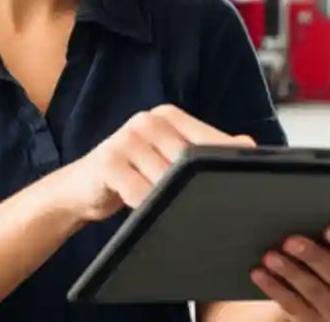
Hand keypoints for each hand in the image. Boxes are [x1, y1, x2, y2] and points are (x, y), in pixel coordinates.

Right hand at [50, 104, 254, 222]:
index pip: (207, 139)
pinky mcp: (108, 161)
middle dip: (197, 186)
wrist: (81, 188)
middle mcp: (148, 121)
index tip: (239, 184)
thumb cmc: (132, 174)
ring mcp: (126, 138)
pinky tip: (147, 212)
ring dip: (171, 200)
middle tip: (206, 209)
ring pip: (167, 178)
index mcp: (167, 116)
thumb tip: (248, 143)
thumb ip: (204, 150)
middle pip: (190, 160)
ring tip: (172, 212)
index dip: (224, 163)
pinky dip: (147, 206)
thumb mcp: (168, 159)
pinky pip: (140, 191)